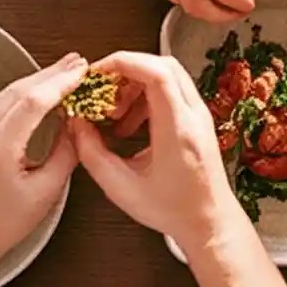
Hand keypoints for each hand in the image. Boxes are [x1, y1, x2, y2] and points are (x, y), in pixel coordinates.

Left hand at [0, 54, 86, 264]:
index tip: (81, 72)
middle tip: (77, 62)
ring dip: (38, 80)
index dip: (59, 84)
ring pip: (8, 93)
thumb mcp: (47, 190)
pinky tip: (43, 88)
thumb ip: (66, 152)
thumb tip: (77, 121)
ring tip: (66, 69)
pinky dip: (25, 93)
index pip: (32, 104)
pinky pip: (1, 103)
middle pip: (18, 91)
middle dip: (50, 74)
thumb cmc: (7, 222)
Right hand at [70, 52, 247, 253]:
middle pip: (161, 65)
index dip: (123, 63)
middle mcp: (193, 116)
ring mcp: (199, 116)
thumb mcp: (121, 188)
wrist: (209, 222)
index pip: (156, 72)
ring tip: (115, 114)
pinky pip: (172, 91)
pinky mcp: (197, 121)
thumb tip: (77, 126)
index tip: (98, 73)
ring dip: (135, 85)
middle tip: (102, 89)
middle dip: (125, 70)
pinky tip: (130, 125)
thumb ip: (92, 154)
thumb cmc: (173, 210)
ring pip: (167, 75)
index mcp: (177, 129)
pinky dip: (146, 97)